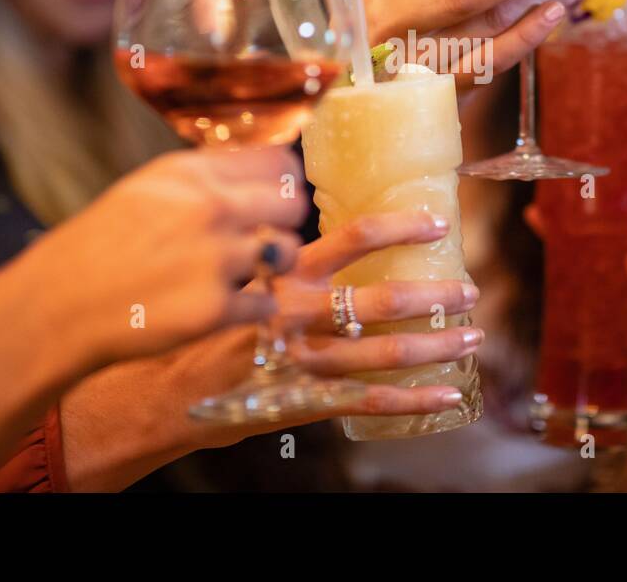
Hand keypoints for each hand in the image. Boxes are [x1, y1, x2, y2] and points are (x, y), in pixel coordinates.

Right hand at [29, 146, 305, 368]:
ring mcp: (215, 259)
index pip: (278, 160)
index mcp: (191, 173)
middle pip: (294, 205)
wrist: (56, 307)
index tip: (276, 198)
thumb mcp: (148, 189)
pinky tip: (226, 306)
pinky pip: (268, 302)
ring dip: (274, 267)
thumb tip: (264, 173)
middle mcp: (208, 208)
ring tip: (246, 274)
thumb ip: (205, 179)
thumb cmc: (100, 247)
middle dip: (284, 223)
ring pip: (288, 253)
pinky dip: (254, 308)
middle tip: (265, 239)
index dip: (284, 181)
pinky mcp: (214, 309)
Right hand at [174, 210, 482, 448]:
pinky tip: (448, 397)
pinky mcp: (303, 401)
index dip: (402, 227)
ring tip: (472, 338)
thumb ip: (274, 255)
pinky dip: (414, 401)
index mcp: (281, 272)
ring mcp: (301, 361)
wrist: (153, 390)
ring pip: (384, 352)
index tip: (439, 223)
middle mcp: (295, 314)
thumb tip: (314, 225)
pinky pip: (369, 402)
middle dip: (434, 296)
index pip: (353, 238)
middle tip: (470, 290)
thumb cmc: (197, 324)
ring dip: (437, 346)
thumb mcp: (232, 276)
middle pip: (381, 299)